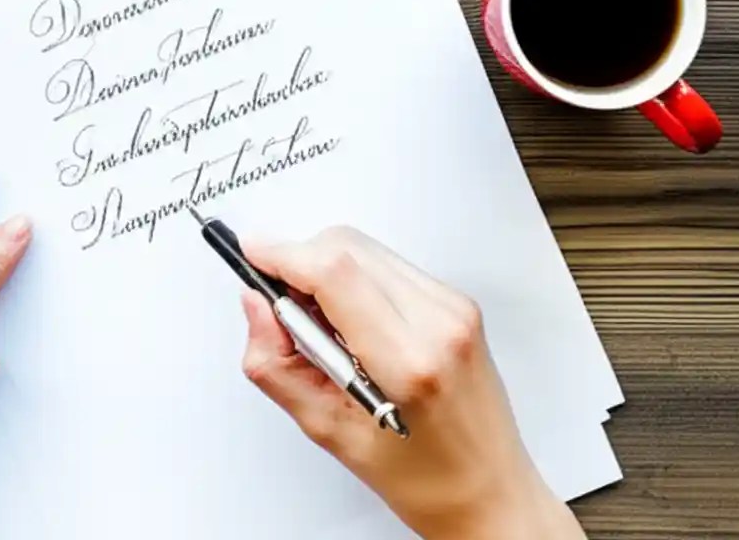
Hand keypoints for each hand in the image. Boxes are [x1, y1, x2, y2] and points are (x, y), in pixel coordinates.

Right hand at [239, 227, 584, 539]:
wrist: (487, 490)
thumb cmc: (423, 476)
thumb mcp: (328, 430)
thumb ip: (278, 364)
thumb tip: (256, 306)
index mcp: (408, 362)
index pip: (333, 273)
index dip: (282, 254)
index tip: (252, 255)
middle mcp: (439, 324)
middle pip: (346, 248)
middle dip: (299, 263)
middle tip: (282, 308)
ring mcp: (454, 308)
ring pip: (366, 251)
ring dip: (327, 272)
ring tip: (325, 330)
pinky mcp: (458, 303)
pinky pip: (389, 266)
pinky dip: (356, 282)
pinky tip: (355, 327)